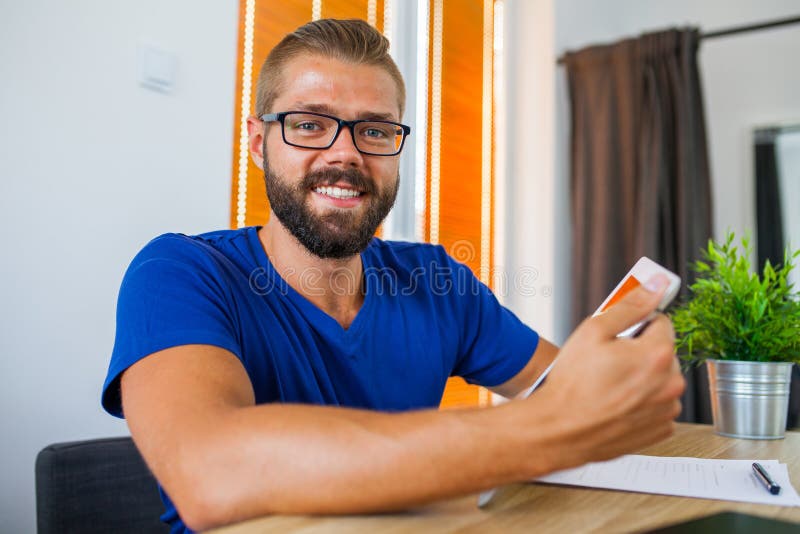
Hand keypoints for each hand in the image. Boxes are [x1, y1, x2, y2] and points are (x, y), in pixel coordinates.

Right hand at [531, 274, 684, 469]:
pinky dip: (641, 403)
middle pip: (661, 352)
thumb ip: (630, 305)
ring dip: (641, 379)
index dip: (636, 325)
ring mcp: (666, 409)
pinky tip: (615, 404)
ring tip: (608, 386)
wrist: (559, 431)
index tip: (619, 334)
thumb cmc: (572, 384)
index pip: (661, 322)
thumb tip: (655, 285)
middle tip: (606, 362)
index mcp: (658, 354)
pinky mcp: (660, 430)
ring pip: (659, 380)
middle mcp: (671, 383)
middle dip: (638, 353)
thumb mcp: (594, 331)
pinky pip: (656, 406)